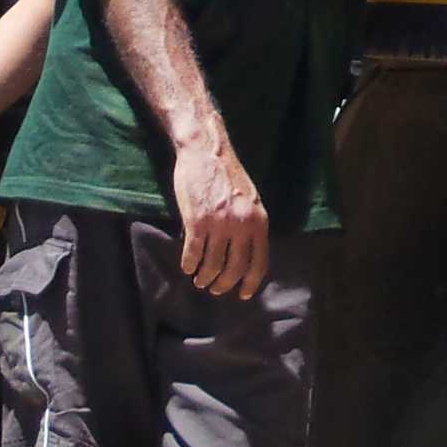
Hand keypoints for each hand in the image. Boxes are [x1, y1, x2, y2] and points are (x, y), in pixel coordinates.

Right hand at [170, 134, 269, 299]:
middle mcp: (242, 225)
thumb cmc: (226, 175)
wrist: (206, 151)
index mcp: (259, 221)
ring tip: (199, 280)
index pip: (259, 263)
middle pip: (234, 269)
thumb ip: (249, 225)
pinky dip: (189, 264)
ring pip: (212, 265)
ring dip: (204, 277)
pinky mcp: (197, 221)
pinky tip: (187, 267)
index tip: (242, 295)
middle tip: (214, 289)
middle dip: (223, 284)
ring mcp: (220, 224)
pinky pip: (193, 253)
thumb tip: (245, 255)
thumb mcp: (249, 200)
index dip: (250, 283)